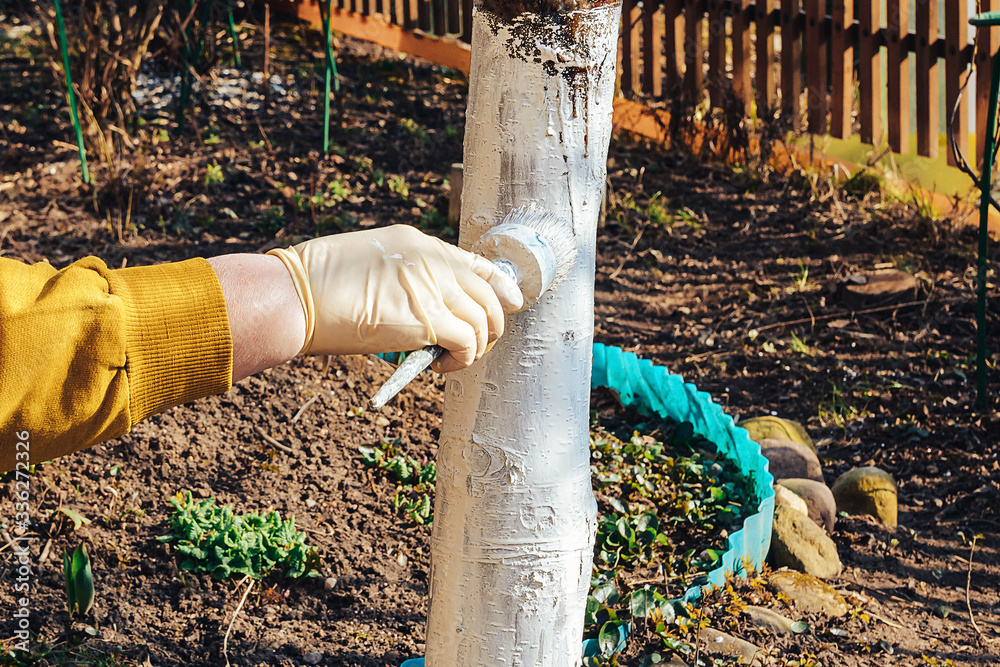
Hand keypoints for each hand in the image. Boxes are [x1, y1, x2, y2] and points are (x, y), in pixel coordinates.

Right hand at [268, 225, 522, 371]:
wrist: (297, 295)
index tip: (510, 303)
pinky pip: (468, 343)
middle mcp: (432, 261)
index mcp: (417, 243)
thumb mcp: (368, 262)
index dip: (499, 286)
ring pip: (483, 321)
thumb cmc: (317, 284)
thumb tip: (421, 307)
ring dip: (475, 347)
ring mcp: (432, 287)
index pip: (475, 263)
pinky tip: (441, 366)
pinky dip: (462, 360)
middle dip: (491, 325)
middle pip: (488, 294)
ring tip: (451, 359)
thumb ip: (402, 276)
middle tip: (476, 345)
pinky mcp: (427, 320)